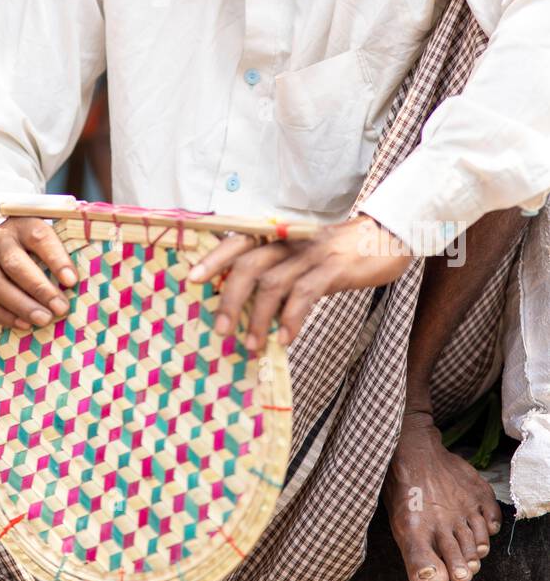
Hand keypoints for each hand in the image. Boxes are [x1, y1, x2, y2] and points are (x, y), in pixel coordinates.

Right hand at [0, 217, 76, 329]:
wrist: (5, 242)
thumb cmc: (37, 245)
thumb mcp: (51, 238)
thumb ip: (65, 252)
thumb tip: (83, 280)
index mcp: (23, 222)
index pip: (39, 237)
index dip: (56, 259)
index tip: (72, 281)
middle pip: (15, 264)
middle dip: (40, 289)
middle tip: (60, 308)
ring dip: (22, 306)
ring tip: (44, 320)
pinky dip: (3, 315)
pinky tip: (23, 324)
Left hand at [188, 215, 414, 349]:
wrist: (386, 237)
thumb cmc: (340, 252)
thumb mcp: (304, 256)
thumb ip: (280, 272)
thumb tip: (250, 305)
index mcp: (280, 235)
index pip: (238, 241)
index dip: (214, 258)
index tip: (193, 279)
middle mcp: (290, 240)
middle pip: (249, 265)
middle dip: (230, 298)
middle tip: (220, 329)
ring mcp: (311, 253)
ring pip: (273, 283)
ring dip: (258, 317)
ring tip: (252, 345)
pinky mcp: (333, 268)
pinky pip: (305, 294)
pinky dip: (291, 318)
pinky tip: (285, 338)